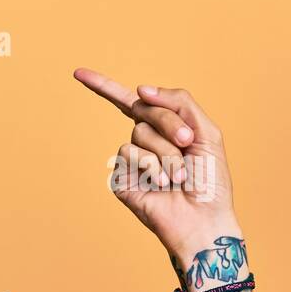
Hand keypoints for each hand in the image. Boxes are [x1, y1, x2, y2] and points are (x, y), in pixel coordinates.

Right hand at [73, 67, 239, 261]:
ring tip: (179, 176)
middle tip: (188, 142)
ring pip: (139, 132)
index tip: (79, 73)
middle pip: (145, 109)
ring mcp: (132, 160)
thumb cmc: (211, 182)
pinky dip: (150, 165)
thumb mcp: (207, 134)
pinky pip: (128, 152)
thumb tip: (141, 89)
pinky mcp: (121, 176)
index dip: (105, 87)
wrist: (204, 219)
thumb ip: (181, 103)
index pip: (134, 104)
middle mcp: (147, 142)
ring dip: (167, 152)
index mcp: (166, 131)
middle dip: (171, 124)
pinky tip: (161, 183)